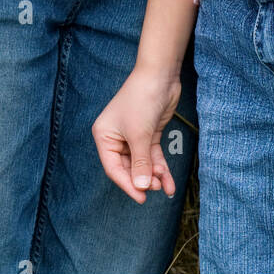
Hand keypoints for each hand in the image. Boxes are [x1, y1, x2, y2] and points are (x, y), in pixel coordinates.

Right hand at [92, 67, 181, 203]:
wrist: (160, 75)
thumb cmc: (142, 100)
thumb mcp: (139, 135)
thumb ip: (140, 163)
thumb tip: (141, 187)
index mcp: (104, 136)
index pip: (113, 167)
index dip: (127, 184)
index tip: (141, 198)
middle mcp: (116, 137)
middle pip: (128, 167)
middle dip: (142, 179)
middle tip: (154, 188)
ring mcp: (133, 136)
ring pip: (142, 163)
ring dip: (153, 175)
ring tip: (163, 184)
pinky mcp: (148, 133)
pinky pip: (152, 156)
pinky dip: (160, 168)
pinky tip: (169, 181)